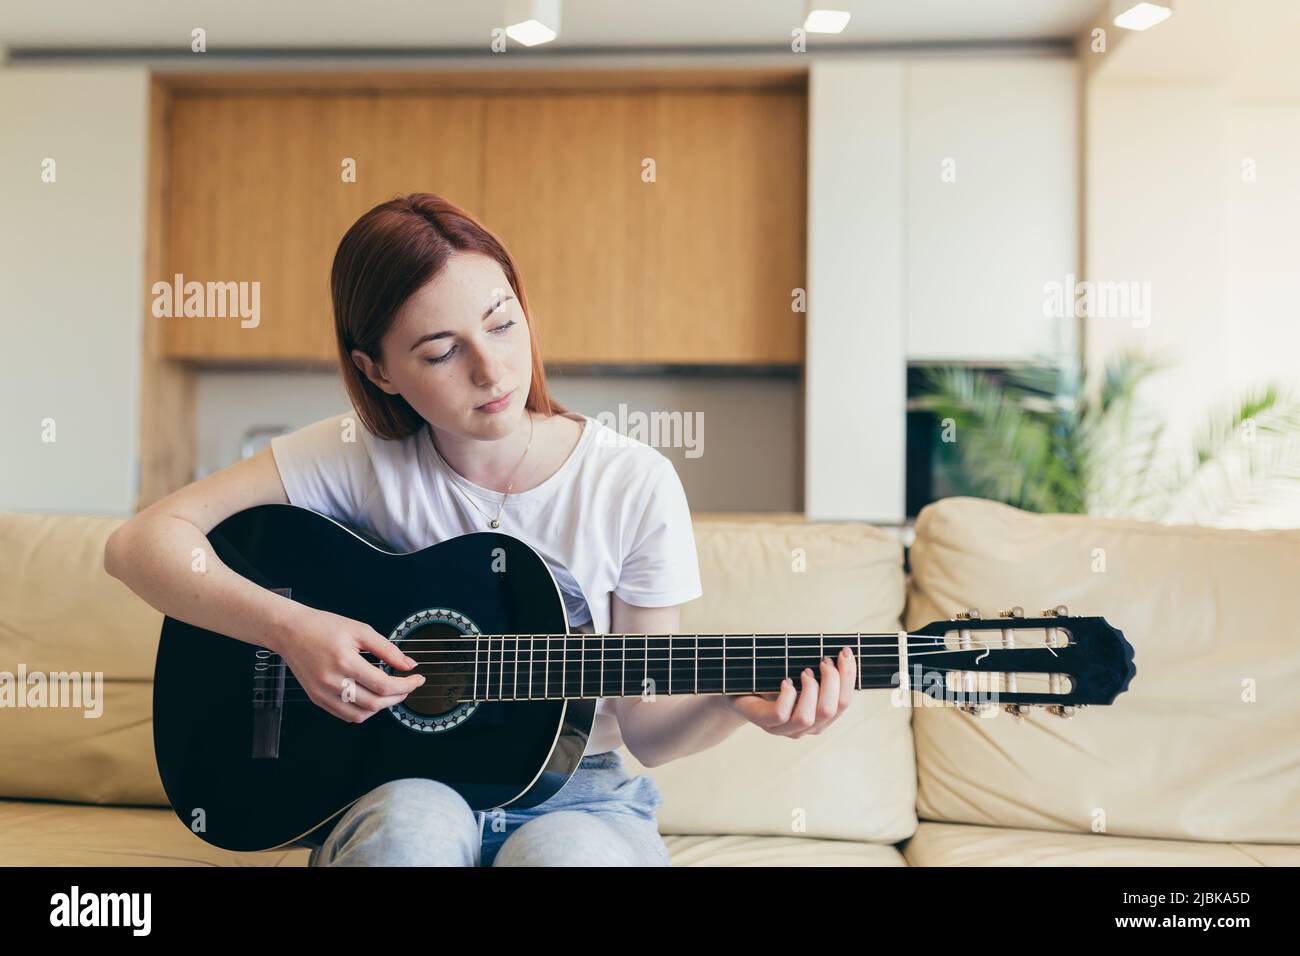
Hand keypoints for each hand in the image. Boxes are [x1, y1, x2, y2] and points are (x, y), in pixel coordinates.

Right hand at [275, 607, 425, 722]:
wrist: (290, 631)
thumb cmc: (323, 626)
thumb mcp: (360, 630)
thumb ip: (387, 649)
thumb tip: (409, 665)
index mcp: (345, 661)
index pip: (383, 685)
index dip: (406, 685)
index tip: (418, 679)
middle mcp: (332, 681)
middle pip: (374, 703)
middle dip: (398, 697)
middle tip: (408, 686)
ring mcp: (322, 693)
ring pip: (360, 714)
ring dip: (381, 707)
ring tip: (390, 692)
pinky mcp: (316, 698)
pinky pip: (345, 715)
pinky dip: (363, 711)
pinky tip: (371, 697)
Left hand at [719, 646, 855, 737]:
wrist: (739, 692)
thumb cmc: (774, 681)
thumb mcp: (801, 676)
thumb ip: (822, 672)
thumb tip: (844, 653)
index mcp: (820, 718)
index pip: (843, 703)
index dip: (848, 677)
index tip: (846, 653)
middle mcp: (805, 728)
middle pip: (831, 709)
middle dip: (833, 680)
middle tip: (824, 660)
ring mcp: (783, 728)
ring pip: (808, 716)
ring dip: (811, 688)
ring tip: (805, 671)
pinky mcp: (763, 721)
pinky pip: (781, 713)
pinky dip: (787, 695)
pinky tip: (786, 681)